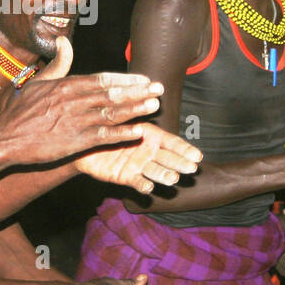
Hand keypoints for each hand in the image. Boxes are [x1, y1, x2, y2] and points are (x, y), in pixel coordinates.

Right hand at [0, 38, 169, 165]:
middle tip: (159, 88)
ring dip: (135, 109)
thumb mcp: (38, 82)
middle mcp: (74, 101)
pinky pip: (104, 136)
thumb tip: (63, 40)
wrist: (6, 139)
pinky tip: (138, 132)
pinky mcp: (74, 142)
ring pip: (112, 113)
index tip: (145, 79)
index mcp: (67, 85)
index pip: (103, 79)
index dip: (126, 79)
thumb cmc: (21, 112)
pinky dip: (122, 134)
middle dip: (138, 91)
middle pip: (112, 94)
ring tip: (155, 106)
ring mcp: (75, 121)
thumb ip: (58, 64)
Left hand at [73, 123, 201, 193]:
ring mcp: (138, 165)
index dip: (185, 150)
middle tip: (191, 169)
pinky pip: (136, 181)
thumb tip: (152, 97)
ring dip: (164, 175)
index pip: (172, 143)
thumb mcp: (124, 117)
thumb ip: (136, 111)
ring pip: (154, 171)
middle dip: (180, 163)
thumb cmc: (108, 127)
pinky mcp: (126, 176)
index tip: (198, 157)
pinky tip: (148, 187)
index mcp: (151, 135)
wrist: (86, 144)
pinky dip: (143, 185)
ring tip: (173, 179)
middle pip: (168, 158)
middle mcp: (148, 152)